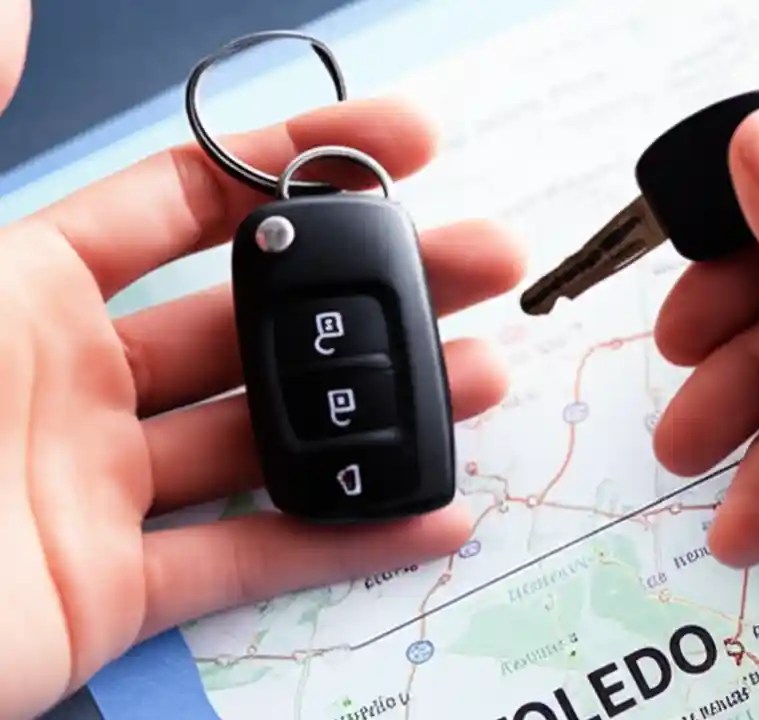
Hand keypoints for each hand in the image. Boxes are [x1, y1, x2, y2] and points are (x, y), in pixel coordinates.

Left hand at [0, 98, 523, 717]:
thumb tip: (18, 0)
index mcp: (19, 282)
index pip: (194, 202)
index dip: (305, 164)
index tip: (412, 140)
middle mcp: (72, 376)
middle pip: (265, 317)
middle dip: (385, 283)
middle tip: (484, 256)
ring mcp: (96, 486)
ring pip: (274, 436)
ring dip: (388, 409)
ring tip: (484, 376)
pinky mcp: (104, 593)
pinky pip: (245, 562)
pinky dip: (343, 545)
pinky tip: (429, 517)